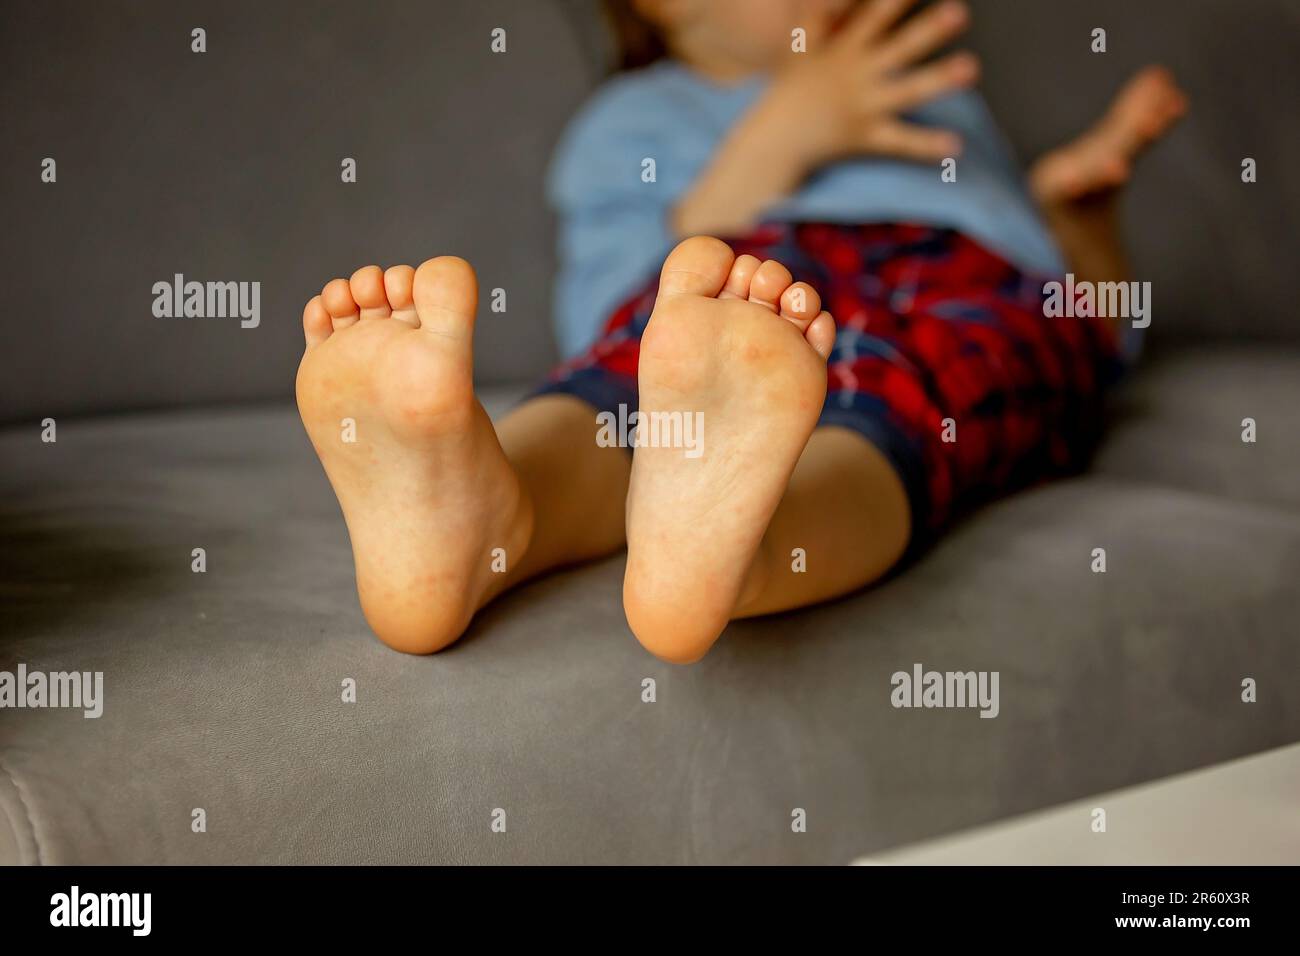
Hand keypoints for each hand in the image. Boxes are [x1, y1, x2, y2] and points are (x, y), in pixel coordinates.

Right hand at [770, 0, 979, 166]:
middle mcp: (858, 73)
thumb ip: (822, 12)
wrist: (774, 138)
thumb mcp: (804, 43)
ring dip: (938, 79)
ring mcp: (863, 106)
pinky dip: (926, 145)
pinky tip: (955, 145)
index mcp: (846, 48)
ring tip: (970, 68)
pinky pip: (899, 142)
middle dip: (929, 30)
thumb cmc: (793, 87)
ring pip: (906, 90)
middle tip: (959, 13)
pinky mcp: (865, 137)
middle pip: (899, 47)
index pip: (877, 13)